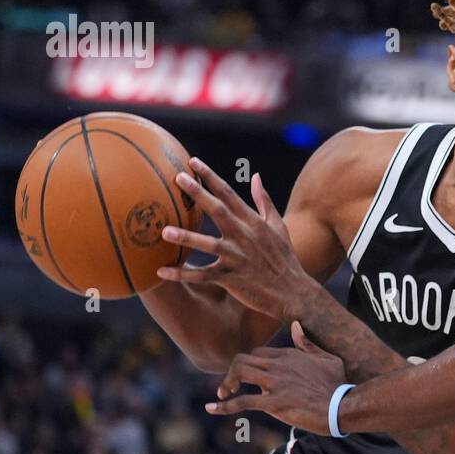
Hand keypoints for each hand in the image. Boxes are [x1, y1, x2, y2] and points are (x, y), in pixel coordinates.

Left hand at [157, 158, 315, 322]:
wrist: (293, 291)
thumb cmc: (284, 257)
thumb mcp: (278, 225)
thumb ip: (264, 200)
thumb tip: (256, 176)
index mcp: (253, 222)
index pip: (229, 194)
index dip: (210, 177)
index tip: (192, 162)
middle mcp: (244, 236)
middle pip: (218, 211)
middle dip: (198, 194)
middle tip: (177, 178)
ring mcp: (237, 257)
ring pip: (208, 245)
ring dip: (186, 237)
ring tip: (164, 230)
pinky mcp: (231, 278)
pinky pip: (203, 276)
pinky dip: (182, 274)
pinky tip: (161, 272)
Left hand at [205, 321, 346, 434]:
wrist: (342, 405)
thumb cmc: (338, 384)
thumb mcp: (326, 358)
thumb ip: (308, 344)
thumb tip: (295, 326)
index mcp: (289, 355)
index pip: (258, 353)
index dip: (248, 364)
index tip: (246, 378)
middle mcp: (279, 365)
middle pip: (243, 359)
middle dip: (232, 372)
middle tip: (229, 387)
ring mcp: (275, 383)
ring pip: (239, 372)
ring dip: (227, 383)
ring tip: (223, 394)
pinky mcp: (274, 402)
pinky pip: (242, 401)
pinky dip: (223, 406)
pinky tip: (211, 409)